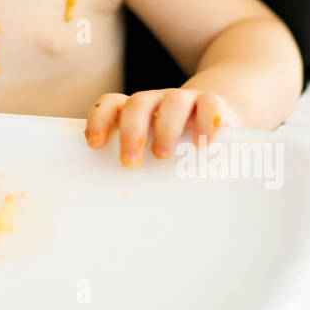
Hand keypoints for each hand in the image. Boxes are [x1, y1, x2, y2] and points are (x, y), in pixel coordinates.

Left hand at [84, 89, 240, 165]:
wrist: (215, 122)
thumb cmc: (177, 147)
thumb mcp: (153, 154)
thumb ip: (140, 167)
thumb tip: (125, 209)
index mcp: (136, 112)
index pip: (112, 104)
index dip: (99, 120)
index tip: (95, 145)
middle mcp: (157, 101)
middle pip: (138, 104)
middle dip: (131, 132)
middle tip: (130, 162)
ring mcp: (185, 99)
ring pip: (173, 101)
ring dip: (165, 128)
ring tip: (162, 155)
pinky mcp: (212, 103)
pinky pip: (209, 104)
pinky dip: (205, 122)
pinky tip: (202, 145)